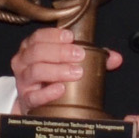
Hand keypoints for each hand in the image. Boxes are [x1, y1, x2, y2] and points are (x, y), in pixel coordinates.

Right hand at [8, 27, 122, 113]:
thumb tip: (114, 58)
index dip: (54, 35)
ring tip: (75, 72)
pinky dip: (48, 92)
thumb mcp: (67, 62)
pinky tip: (60, 89)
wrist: (35, 102)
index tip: (70, 37)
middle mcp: (24, 62)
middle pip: (37, 52)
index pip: (38, 36)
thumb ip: (92, 58)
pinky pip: (34, 96)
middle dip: (59, 52)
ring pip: (35, 71)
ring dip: (57, 70)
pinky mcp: (26, 100)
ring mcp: (24, 81)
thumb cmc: (51, 77)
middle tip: (79, 55)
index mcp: (31, 48)